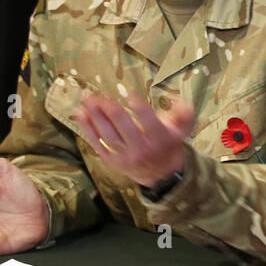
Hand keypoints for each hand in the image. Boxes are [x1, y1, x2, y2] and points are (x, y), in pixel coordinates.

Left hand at [71, 94, 195, 186]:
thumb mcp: (184, 129)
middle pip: (123, 125)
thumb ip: (184, 112)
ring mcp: (125, 156)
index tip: (126, 91)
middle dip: (110, 108)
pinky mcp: (112, 160)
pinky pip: (97, 144)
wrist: (162, 175)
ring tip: (87, 99)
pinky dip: (87, 129)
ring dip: (95, 115)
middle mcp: (142, 148)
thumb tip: (173, 98)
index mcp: (160, 138)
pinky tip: (80, 114)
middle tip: (99, 94)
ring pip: (107, 134)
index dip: (136, 104)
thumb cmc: (170, 144)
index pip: (147, 119)